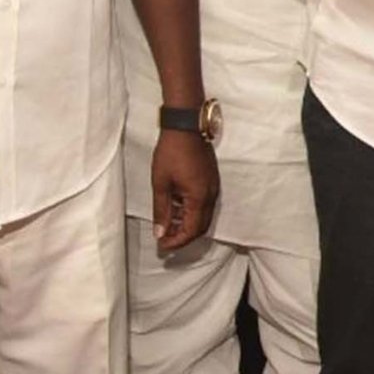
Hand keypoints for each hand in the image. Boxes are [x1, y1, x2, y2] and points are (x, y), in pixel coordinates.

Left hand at [152, 127, 219, 251]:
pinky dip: (191, 212)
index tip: (162, 246)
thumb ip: (162, 211)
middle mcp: (211, 195)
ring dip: (187, 224)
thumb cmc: (171, 152)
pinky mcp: (211, 180)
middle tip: (165, 239)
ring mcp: (213, 187)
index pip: (191, 231)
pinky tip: (176, 208)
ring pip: (203, 216)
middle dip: (184, 236)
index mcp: (199, 198)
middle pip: (201, 227)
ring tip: (168, 225)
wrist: (186, 126)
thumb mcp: (161, 183)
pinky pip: (204, 204)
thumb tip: (160, 233)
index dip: (177, 242)